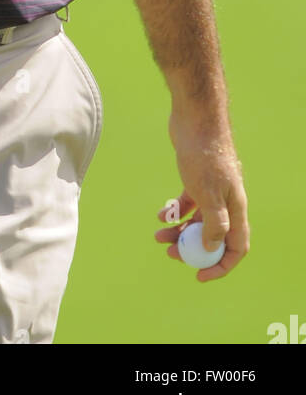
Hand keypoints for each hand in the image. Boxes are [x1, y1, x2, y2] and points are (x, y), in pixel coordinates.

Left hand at [154, 111, 248, 280]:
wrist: (195, 119)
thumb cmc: (204, 154)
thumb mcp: (208, 192)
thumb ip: (214, 222)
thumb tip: (211, 248)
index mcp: (236, 208)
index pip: (236, 247)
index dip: (221, 265)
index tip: (199, 275)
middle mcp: (227, 202)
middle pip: (213, 236)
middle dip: (193, 249)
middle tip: (171, 255)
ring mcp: (212, 190)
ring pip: (198, 220)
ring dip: (180, 231)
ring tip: (158, 235)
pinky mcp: (197, 179)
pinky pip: (188, 204)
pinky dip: (176, 211)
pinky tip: (161, 215)